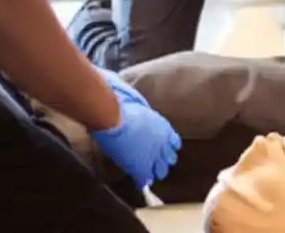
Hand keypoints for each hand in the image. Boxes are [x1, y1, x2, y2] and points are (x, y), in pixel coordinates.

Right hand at [90, 68, 181, 188]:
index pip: (173, 141)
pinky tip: (140, 183)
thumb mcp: (136, 101)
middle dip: (164, 161)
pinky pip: (145, 179)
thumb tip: (136, 105)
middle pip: (169, 157)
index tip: (165, 149)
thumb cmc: (119, 102)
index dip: (168, 146)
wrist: (111, 114)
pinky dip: (142, 181)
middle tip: (158, 165)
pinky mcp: (140, 166)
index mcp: (162, 125)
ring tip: (152, 175)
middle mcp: (162, 141)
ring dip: (156, 172)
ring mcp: (153, 155)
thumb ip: (141, 108)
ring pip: (161, 170)